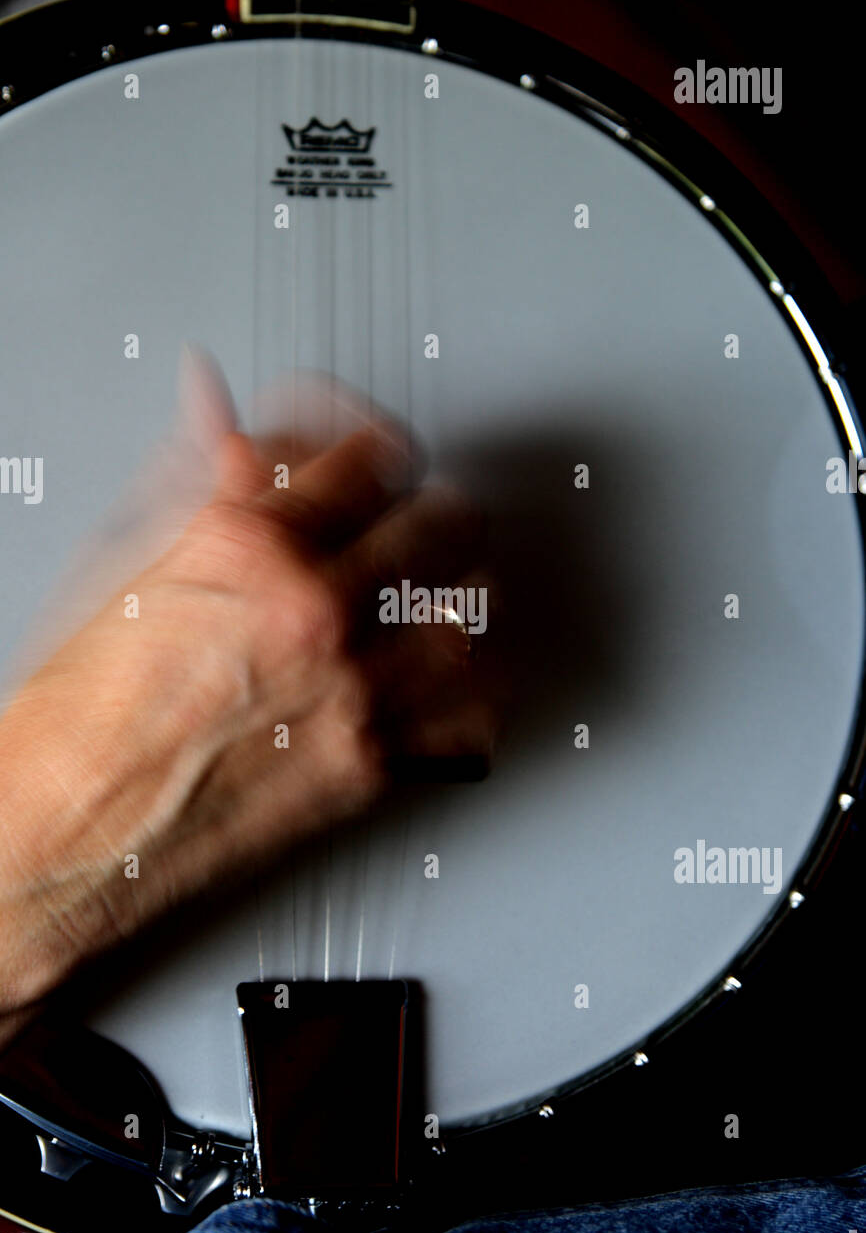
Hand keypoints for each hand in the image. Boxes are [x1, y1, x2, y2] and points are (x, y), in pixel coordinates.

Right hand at [0, 363, 496, 1031]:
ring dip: (465, 601)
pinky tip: (456, 684)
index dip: (381, 450)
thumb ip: (194, 479)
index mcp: (249, 544)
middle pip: (445, 525)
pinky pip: (472, 720)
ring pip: (474, 618)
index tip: (385, 461)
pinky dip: (474, 697)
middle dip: (440, 515)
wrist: (65, 827)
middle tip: (434, 522)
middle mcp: (312, 610)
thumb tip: (214, 404)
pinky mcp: (369, 769)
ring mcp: (351, 692)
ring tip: (450, 598)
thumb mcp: (124, 567)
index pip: (370, 457)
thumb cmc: (74, 714)